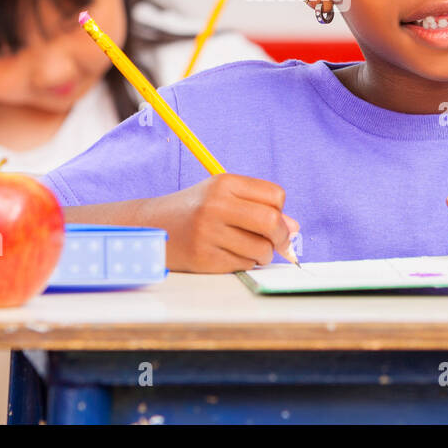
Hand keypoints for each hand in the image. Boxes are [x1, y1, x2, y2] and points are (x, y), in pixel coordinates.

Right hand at [144, 173, 298, 272]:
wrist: (153, 227)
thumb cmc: (196, 210)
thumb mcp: (223, 197)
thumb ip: (259, 207)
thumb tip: (294, 227)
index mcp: (224, 183)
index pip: (275, 195)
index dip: (280, 209)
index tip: (272, 217)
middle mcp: (215, 205)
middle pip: (272, 221)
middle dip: (281, 236)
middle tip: (277, 242)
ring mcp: (208, 233)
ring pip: (261, 249)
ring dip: (264, 253)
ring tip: (249, 248)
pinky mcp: (204, 258)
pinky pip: (244, 264)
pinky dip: (245, 262)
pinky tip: (230, 254)